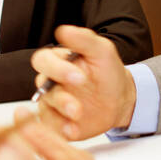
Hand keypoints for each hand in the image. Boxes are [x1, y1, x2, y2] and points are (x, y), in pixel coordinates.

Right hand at [31, 25, 137, 140]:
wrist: (121, 100)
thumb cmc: (108, 72)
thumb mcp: (102, 51)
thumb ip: (84, 39)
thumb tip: (63, 30)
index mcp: (57, 61)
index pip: (43, 60)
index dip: (57, 68)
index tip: (79, 76)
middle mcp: (50, 82)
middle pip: (40, 86)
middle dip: (58, 95)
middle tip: (77, 101)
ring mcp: (52, 103)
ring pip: (45, 108)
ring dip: (61, 112)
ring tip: (79, 114)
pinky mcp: (57, 122)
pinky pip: (50, 127)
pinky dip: (61, 129)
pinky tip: (73, 129)